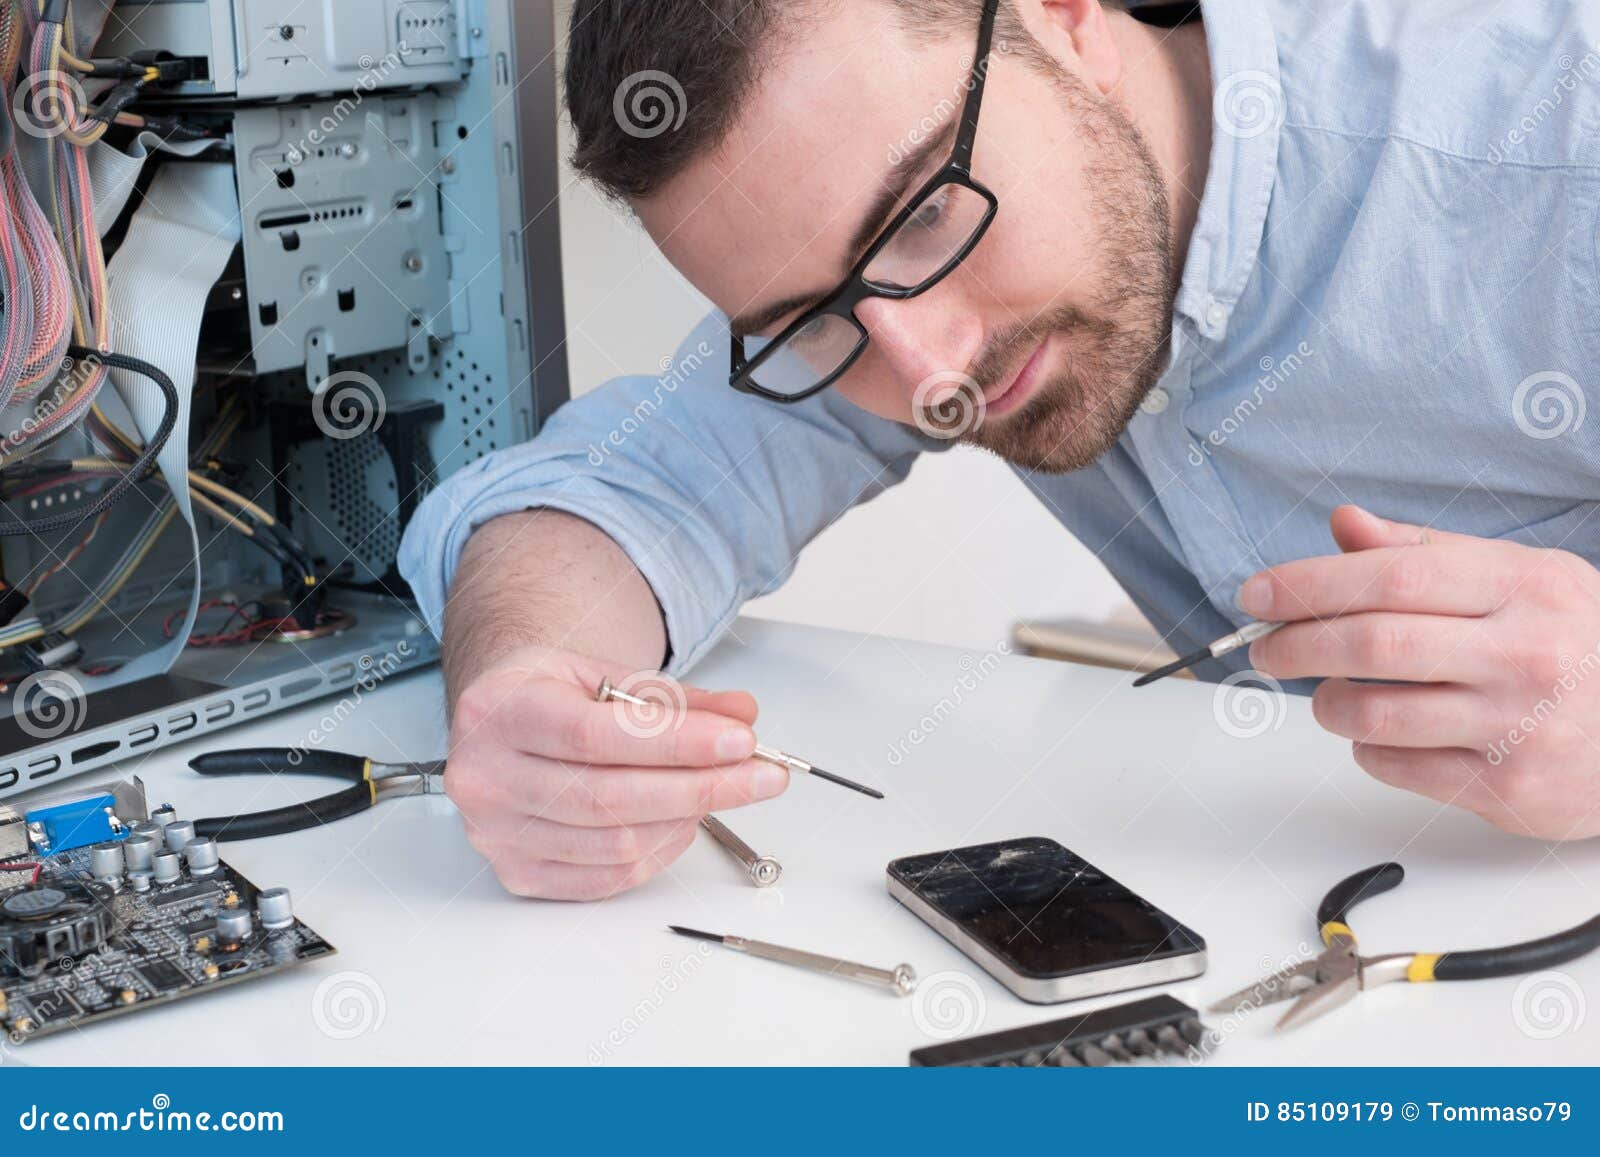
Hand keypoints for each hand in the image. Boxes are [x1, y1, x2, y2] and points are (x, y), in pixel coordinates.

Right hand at [446, 645, 782, 898]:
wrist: (495, 721)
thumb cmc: (545, 693)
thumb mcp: (601, 672)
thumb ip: (673, 697)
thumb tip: (741, 715)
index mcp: (498, 712)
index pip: (597, 736)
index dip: (677, 743)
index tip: (740, 741)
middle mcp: (487, 778)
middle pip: (611, 797)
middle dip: (702, 786)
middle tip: (763, 774)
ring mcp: (497, 835)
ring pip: (616, 842)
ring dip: (688, 818)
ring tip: (725, 788)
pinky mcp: (518, 873)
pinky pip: (609, 877)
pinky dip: (662, 849)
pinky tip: (685, 819)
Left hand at [1239, 505, 1599, 839]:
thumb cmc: (1580, 646)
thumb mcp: (1522, 578)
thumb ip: (1428, 551)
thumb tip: (1344, 525)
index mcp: (1522, 586)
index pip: (1391, 575)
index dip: (1309, 584)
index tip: (1258, 594)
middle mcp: (1523, 653)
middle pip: (1372, 641)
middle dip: (1295, 643)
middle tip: (1263, 646)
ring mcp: (1517, 724)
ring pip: (1374, 712)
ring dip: (1325, 700)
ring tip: (1324, 691)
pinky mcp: (1507, 787)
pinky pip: (1396, 766)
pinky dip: (1365, 747)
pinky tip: (1377, 732)